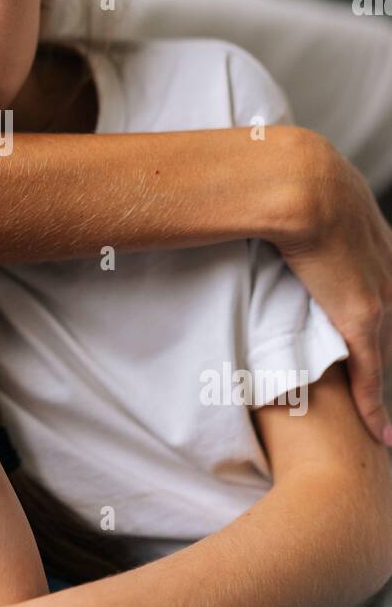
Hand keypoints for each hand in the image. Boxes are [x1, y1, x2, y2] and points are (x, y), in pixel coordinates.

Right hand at [276, 131, 391, 445]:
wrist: (293, 180)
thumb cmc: (272, 176)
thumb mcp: (280, 186)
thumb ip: (269, 202)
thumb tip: (230, 197)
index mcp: (366, 227)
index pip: (377, 274)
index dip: (373, 301)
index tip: (356, 317)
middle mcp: (384, 260)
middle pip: (391, 312)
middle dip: (384, 343)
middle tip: (375, 376)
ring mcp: (378, 288)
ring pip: (386, 345)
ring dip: (383, 379)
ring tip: (378, 413)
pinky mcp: (364, 315)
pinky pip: (374, 370)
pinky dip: (377, 403)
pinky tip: (381, 431)